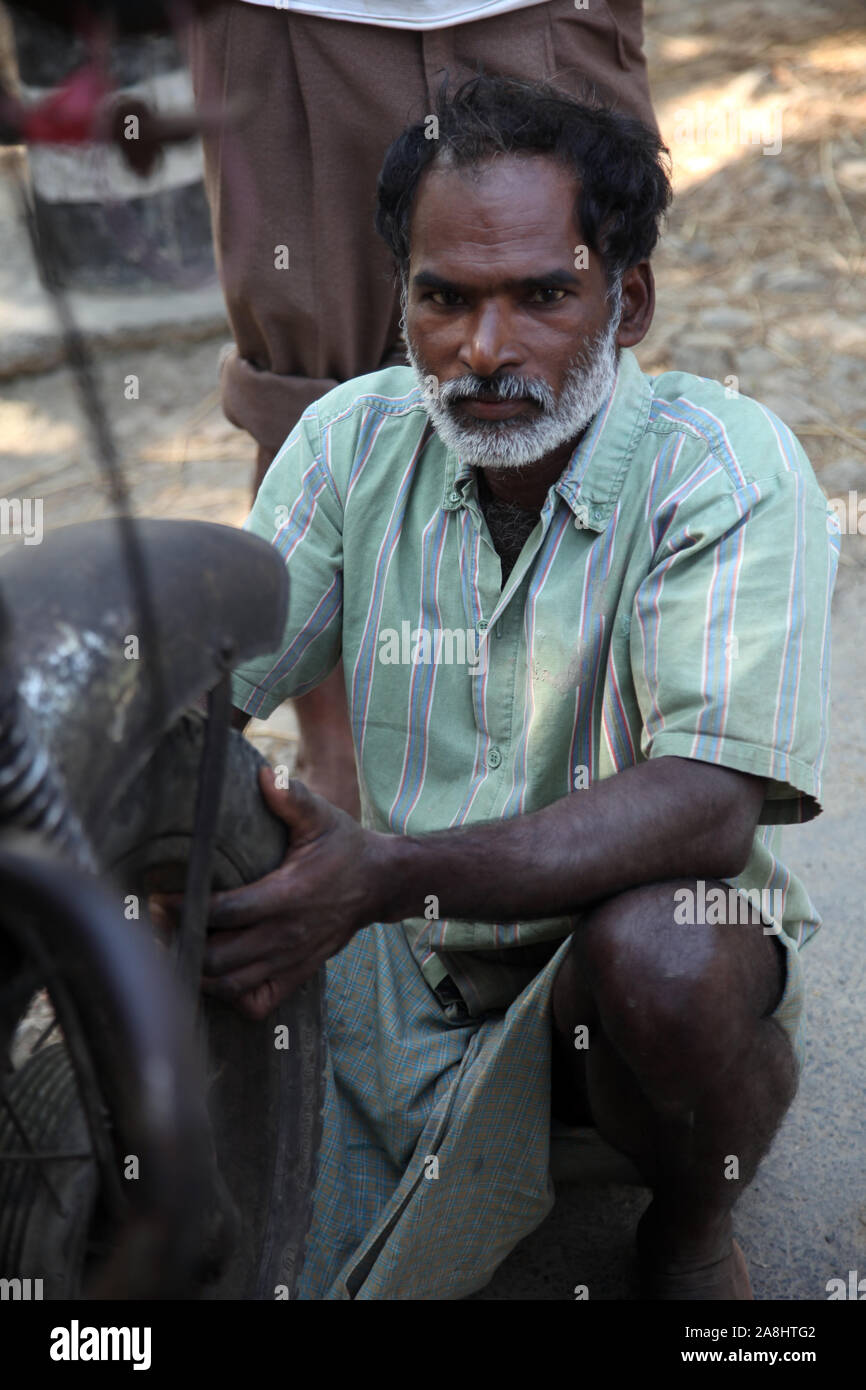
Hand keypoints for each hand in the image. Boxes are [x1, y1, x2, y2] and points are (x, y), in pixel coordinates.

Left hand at [156, 767, 384, 1020]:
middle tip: (154, 924)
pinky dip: (229, 997)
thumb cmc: (343, 847)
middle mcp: (286, 936)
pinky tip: (212, 976)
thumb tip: (264, 775)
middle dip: (181, 942)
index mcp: (288, 896)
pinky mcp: (296, 974)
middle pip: (218, 957)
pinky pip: (256, 1002)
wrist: (378, 883)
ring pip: (230, 985)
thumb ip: (292, 798)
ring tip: (171, 949)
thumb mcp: (322, 817)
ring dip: (196, 973)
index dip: (186, 907)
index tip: (159, 896)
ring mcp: (291, 960)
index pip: (225, 912)